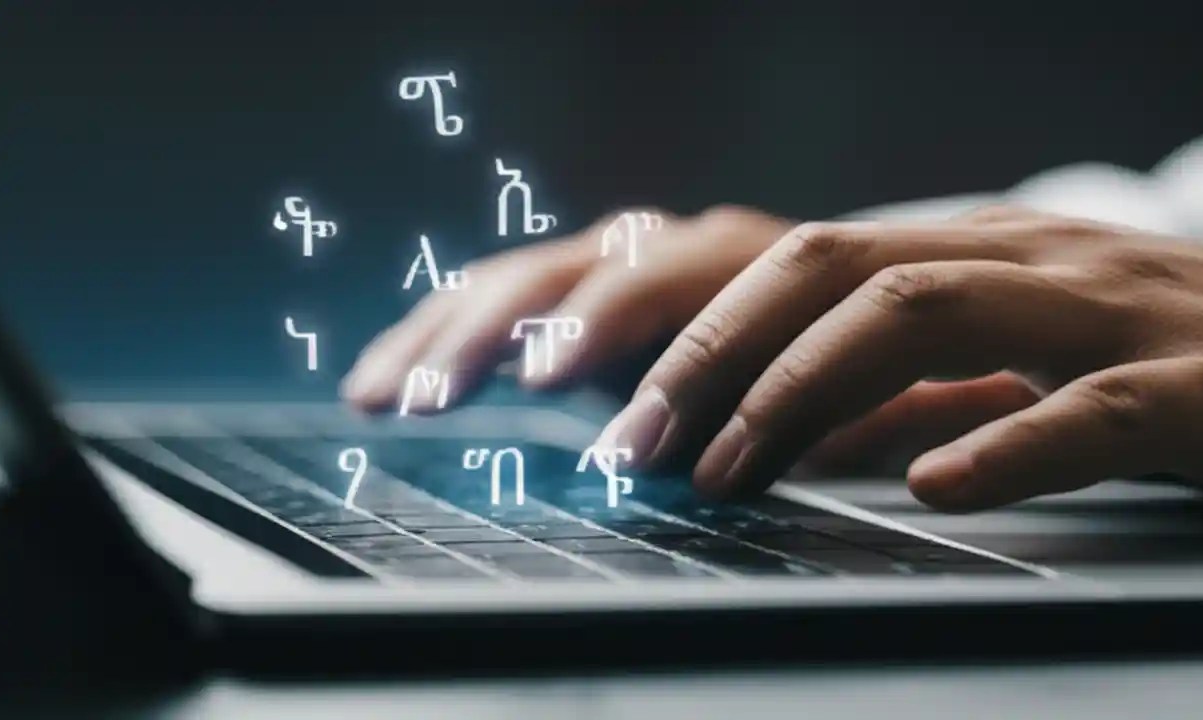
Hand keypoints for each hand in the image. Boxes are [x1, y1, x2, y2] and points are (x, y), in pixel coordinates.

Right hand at [341, 206, 795, 410]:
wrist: (827, 307)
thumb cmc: (827, 361)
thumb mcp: (820, 393)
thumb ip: (774, 418)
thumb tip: (699, 461)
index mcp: (728, 259)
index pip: (649, 281)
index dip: (591, 327)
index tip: (539, 383)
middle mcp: (656, 245)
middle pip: (554, 274)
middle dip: (485, 335)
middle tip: (428, 396)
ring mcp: (606, 260)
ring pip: (507, 284)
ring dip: (437, 340)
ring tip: (375, 395)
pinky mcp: (571, 286)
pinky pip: (490, 300)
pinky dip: (436, 341)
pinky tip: (383, 382)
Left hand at [597, 206, 1202, 510]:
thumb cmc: (1165, 359)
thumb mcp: (1017, 357)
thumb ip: (905, 384)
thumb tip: (781, 434)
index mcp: (976, 252)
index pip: (803, 259)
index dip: (695, 322)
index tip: (610, 402)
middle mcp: (1023, 258)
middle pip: (833, 266)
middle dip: (714, 351)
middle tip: (632, 445)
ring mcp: (1108, 310)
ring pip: (928, 311)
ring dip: (805, 391)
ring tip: (726, 471)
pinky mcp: (1196, 384)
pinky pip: (1091, 410)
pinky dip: (1003, 444)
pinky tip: (932, 484)